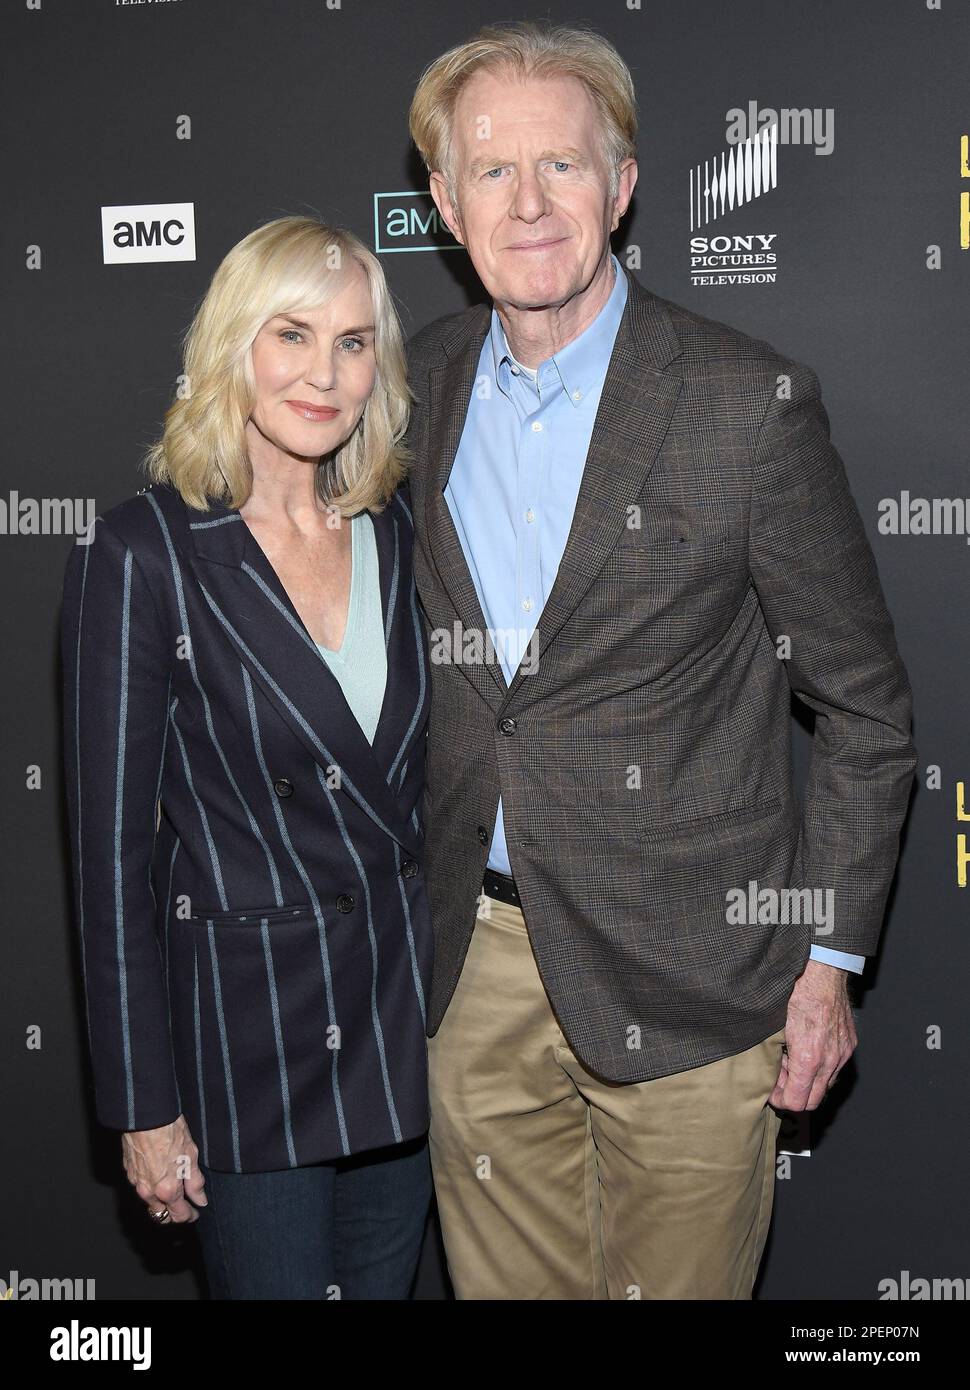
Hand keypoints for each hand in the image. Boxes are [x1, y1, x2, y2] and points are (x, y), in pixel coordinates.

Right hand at [121, 1115, 206, 1224]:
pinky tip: (158, 1175)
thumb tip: (200, 1199)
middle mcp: (149, 1191)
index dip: (189, 1216)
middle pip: (161, 1215)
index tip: (195, 1213)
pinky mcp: (128, 1172)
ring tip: (173, 1189)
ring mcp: (136, 1183)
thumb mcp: (191, 1156)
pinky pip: (141, 1187)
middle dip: (173, 1214)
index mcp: (167, 1190)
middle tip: (184, 1206)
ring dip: (161, 1202)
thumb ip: (195, 1182)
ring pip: (149, 1202)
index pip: (179, 1215)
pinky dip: (150, 1188)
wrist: (146, 1116)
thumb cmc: (169, 1132)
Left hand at [769, 959, 857, 1111]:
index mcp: (809, 1058)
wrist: (821, 971)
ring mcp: (843, 1053)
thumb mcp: (773, 1025)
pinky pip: (834, 1069)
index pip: (797, 1102)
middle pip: (813, 1101)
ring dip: (806, 1081)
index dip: (780, 1101)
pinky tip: (805, 1049)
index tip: (770, 1091)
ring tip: (789, 1059)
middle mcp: (830, 1060)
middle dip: (793, 1094)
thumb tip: (765, 1074)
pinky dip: (819, 1067)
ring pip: (825, 1086)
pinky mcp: (849, 1045)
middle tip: (778, 1077)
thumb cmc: (794, 992)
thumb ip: (772, 1056)